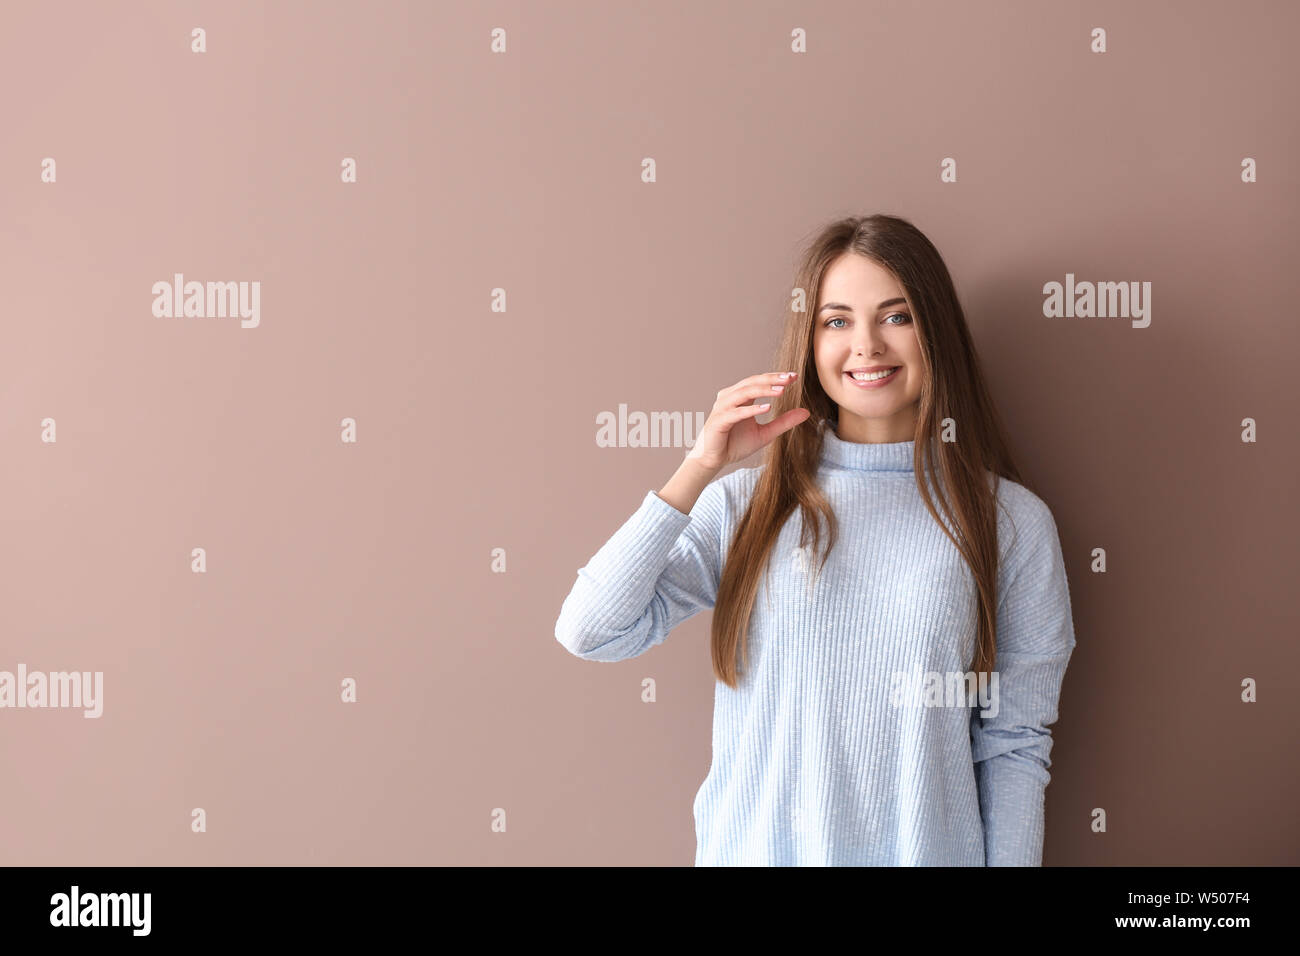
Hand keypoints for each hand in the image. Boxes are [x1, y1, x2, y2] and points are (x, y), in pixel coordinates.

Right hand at [685, 371, 810, 470]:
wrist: (714, 460)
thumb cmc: (736, 444)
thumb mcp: (766, 433)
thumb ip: (784, 422)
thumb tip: (806, 412)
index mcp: (740, 397)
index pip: (759, 381)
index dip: (776, 378)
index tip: (794, 376)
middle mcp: (730, 397)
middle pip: (752, 382)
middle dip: (772, 379)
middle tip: (790, 378)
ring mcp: (723, 408)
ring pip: (744, 392)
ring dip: (763, 390)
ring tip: (781, 390)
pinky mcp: (719, 421)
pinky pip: (737, 412)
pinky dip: (752, 409)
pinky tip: (767, 408)